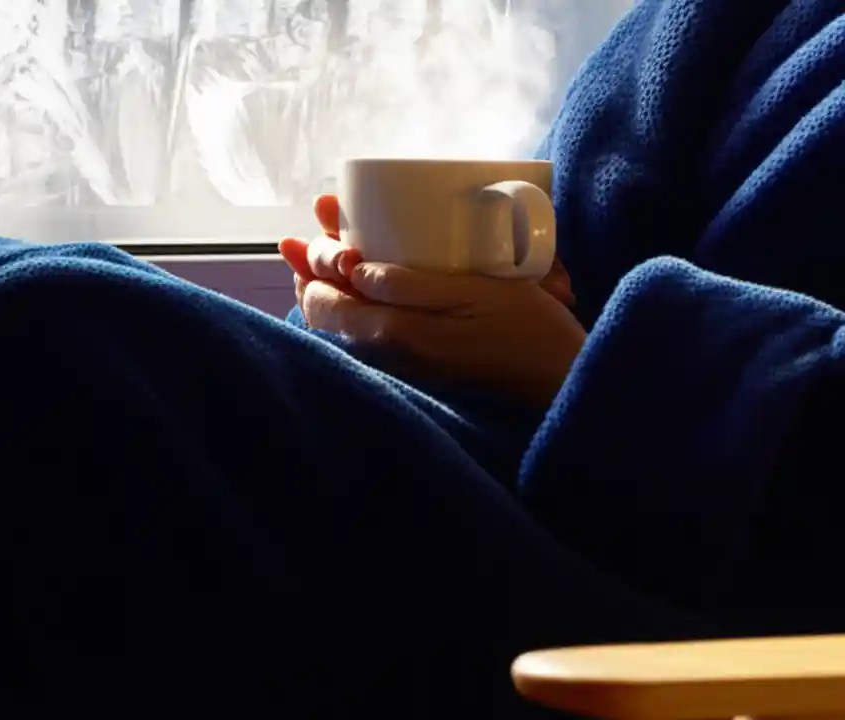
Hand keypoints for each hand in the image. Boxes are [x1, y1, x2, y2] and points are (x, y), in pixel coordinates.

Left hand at [279, 195, 585, 406]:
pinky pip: (364, 326)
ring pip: (341, 319)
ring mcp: (397, 359)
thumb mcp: (472, 293)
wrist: (558, 375)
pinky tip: (361, 272)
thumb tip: (355, 271)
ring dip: (330, 278)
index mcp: (391, 333)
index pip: (321, 302)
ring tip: (335, 237)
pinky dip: (353, 296)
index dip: (312, 260)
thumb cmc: (525, 327)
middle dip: (315, 263)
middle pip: (323, 310)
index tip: (327, 221)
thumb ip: (409, 286)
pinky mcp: (414, 358)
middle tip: (329, 220)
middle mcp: (383, 353)